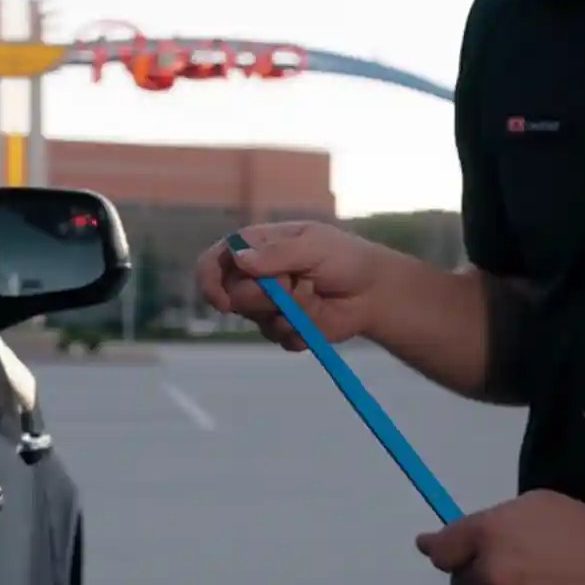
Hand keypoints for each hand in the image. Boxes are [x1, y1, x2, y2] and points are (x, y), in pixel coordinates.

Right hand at [194, 221, 386, 350]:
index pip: (216, 261)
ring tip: (314, 299)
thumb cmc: (345, 258)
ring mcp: (269, 304)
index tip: (222, 301)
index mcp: (258, 247)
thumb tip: (239, 259)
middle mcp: (257, 276)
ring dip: (286, 313)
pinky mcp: (283, 327)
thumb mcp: (314, 247)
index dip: (210, 280)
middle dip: (264, 297)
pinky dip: (298, 332)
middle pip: (234, 295)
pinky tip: (318, 320)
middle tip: (294, 286)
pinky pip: (277, 338)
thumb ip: (277, 254)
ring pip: (256, 320)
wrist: (374, 293)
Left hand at [415, 490, 584, 584]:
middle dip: (478, 575)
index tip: (435, 550)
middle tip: (513, 566)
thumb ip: (487, 524)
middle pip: (461, 584)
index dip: (440, 551)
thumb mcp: (533, 506)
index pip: (440, 552)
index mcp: (489, 534)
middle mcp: (492, 574)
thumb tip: (441, 541)